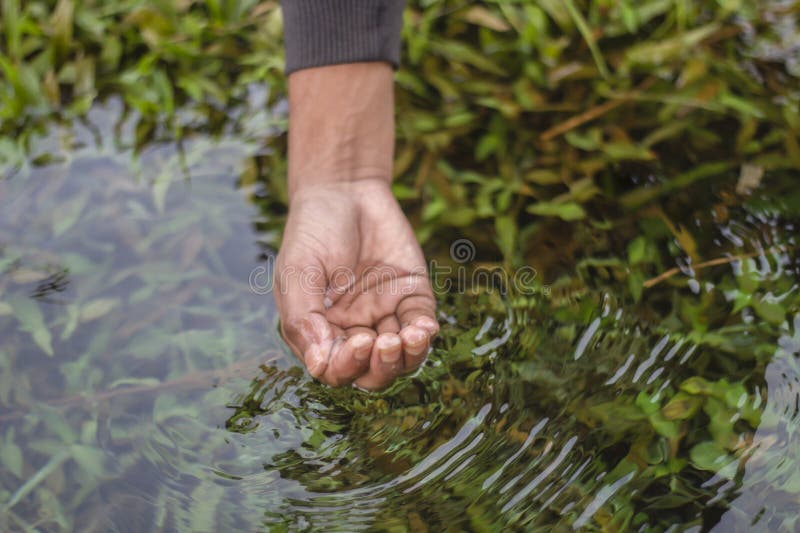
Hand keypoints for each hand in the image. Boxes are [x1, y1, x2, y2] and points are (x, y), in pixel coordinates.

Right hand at [275, 178, 437, 389]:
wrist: (344, 189)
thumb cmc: (312, 230)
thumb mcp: (298, 272)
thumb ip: (304, 318)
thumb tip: (319, 364)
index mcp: (320, 331)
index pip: (335, 369)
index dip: (347, 366)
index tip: (357, 342)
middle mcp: (353, 330)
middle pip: (371, 373)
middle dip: (382, 368)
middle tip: (386, 344)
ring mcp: (384, 315)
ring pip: (401, 357)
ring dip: (408, 356)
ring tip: (410, 337)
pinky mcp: (411, 296)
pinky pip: (421, 324)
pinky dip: (426, 333)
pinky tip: (424, 327)